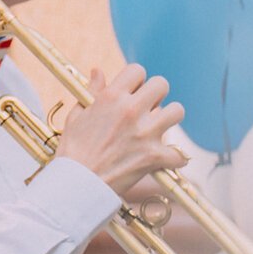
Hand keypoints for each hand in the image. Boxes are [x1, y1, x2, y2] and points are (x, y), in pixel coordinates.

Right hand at [52, 63, 184, 192]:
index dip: (136, 80)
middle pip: (161, 84)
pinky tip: (165, 159)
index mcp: (111, 97)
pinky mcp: (153, 157)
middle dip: (156, 94)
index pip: (137, 70)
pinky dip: (174, 158)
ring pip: (177, 111)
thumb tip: (98, 71)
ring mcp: (145, 133)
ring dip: (169, 118)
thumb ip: (92, 91)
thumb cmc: (73, 149)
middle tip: (148, 107)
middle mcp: (130, 110)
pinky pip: (179, 154)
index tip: (133, 91)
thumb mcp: (77, 115)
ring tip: (159, 126)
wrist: (76, 183)